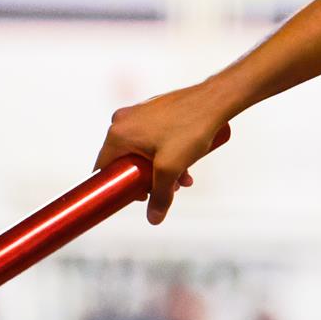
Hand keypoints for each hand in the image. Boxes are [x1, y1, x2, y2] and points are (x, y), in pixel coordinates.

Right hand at [95, 84, 233, 224]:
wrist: (215, 101)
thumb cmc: (190, 130)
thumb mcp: (171, 169)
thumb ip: (161, 196)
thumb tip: (154, 219)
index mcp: (117, 134)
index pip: (105, 169)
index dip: (118, 187)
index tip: (136, 197)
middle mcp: (123, 121)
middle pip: (126, 161)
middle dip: (148, 179)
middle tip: (167, 189)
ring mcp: (138, 113)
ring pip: (143, 151)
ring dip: (161, 168)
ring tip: (183, 179)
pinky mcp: (154, 110)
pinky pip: (152, 138)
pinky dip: (166, 152)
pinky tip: (187, 163)